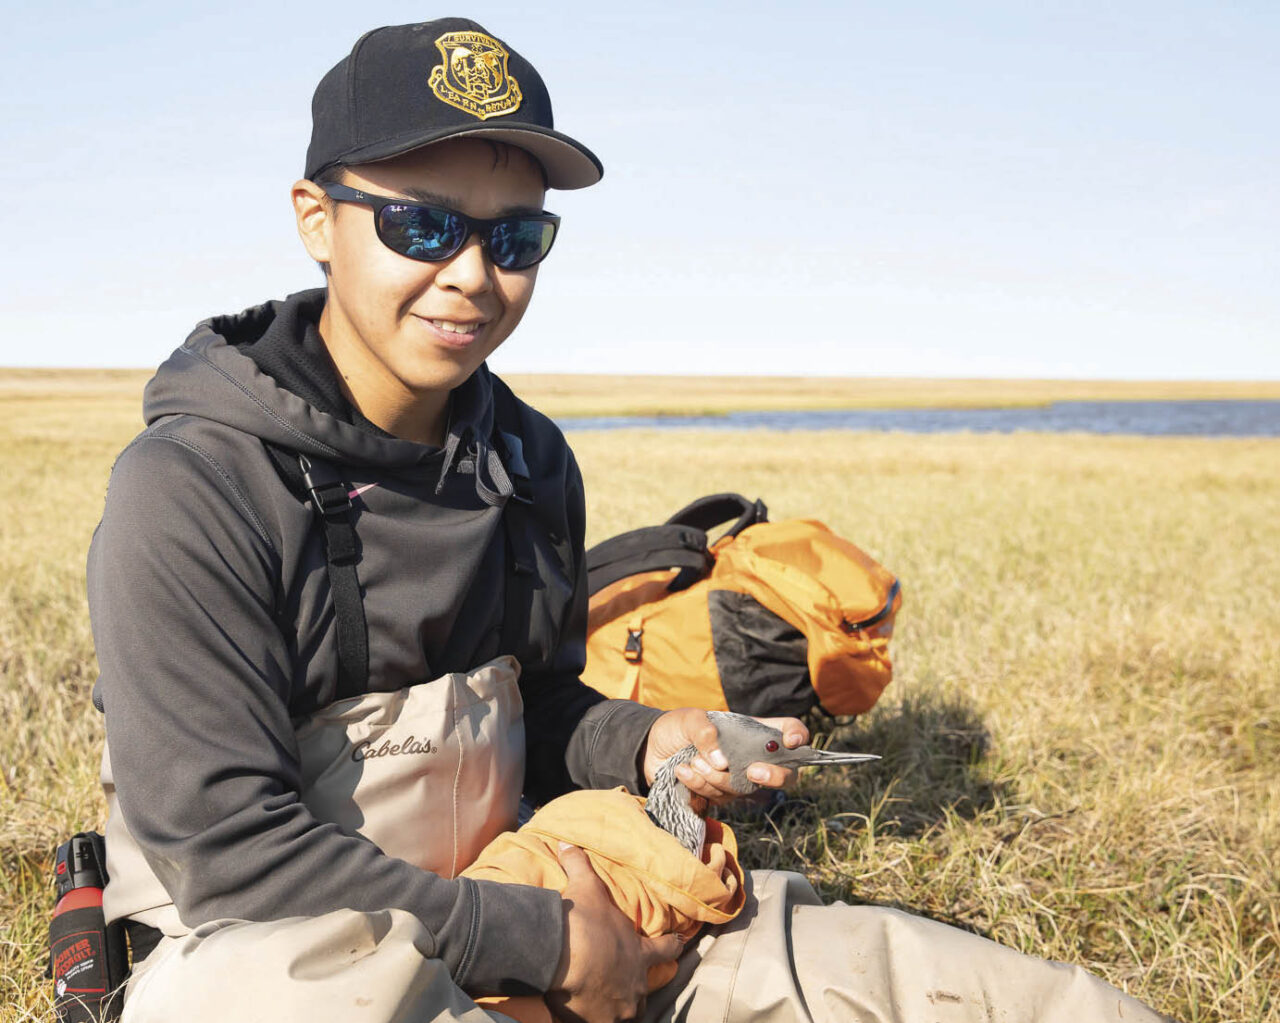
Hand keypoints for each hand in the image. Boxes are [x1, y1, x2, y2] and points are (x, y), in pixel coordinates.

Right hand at [547, 843, 682, 1022]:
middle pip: (645, 990)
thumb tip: (568, 843)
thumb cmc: (584, 922)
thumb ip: (579, 865)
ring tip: (600, 1001)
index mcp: (640, 953)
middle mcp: (636, 985)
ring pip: (625, 1013)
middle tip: (623, 981)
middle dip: (636, 985)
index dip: (673, 945)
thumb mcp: (585, 888)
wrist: (566, 959)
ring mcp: (620, 1009)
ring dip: (615, 1007)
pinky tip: (578, 1012)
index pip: (667, 948)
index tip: (681, 944)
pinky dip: (590, 1018)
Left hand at [640, 708, 808, 808]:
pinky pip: (720, 798)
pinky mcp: (718, 794)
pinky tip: (683, 772)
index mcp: (752, 730)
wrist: (649, 750)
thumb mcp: (689, 719)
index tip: (790, 741)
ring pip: (745, 789)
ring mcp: (736, 778)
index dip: (798, 736)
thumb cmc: (675, 727)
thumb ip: (705, 732)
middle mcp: (750, 756)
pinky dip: (700, 785)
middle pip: (785, 774)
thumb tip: (723, 762)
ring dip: (717, 777)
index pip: (789, 731)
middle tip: (753, 770)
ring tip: (693, 761)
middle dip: (774, 775)